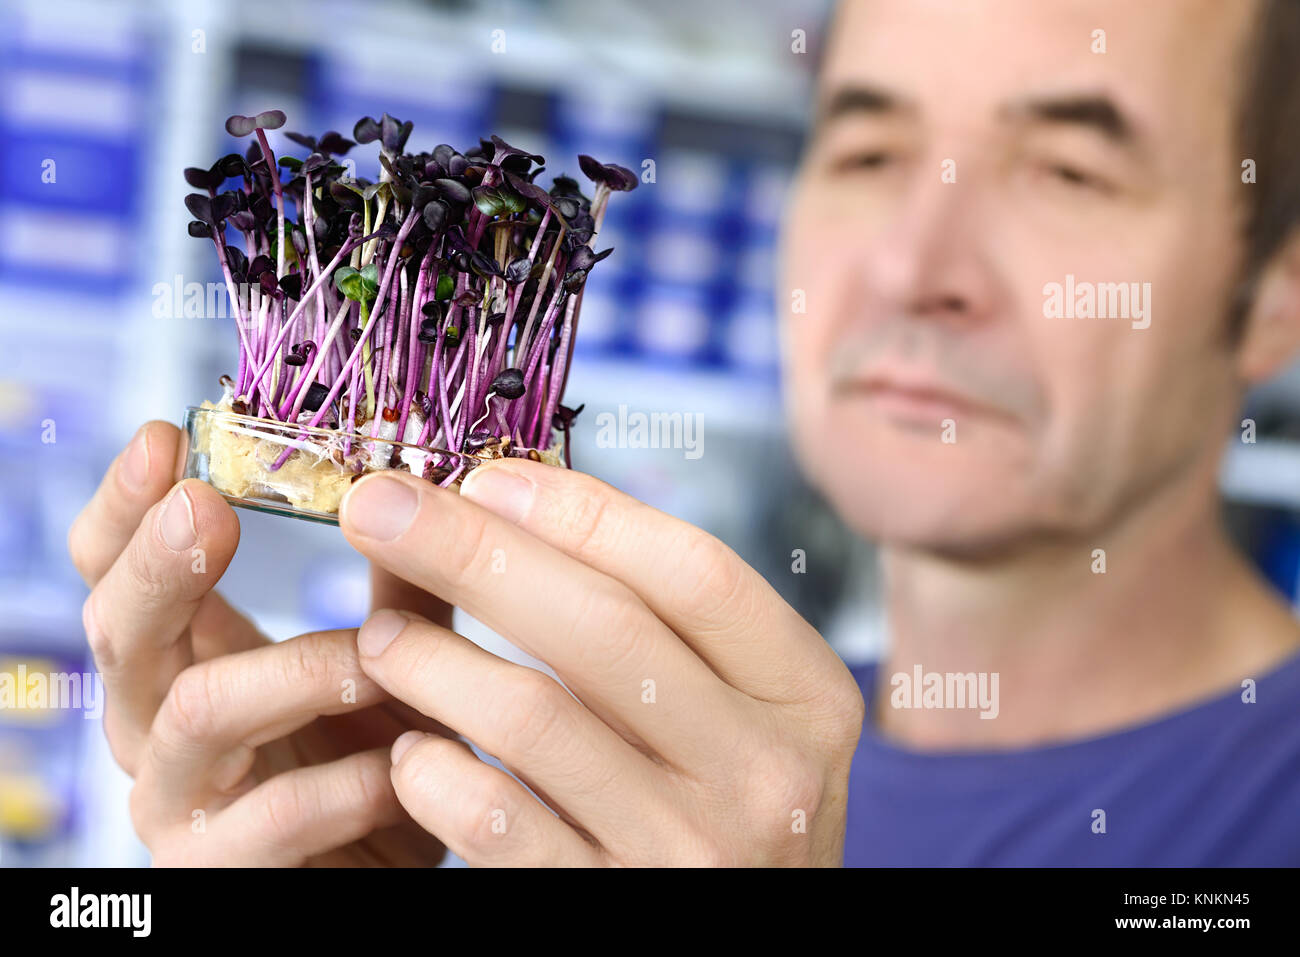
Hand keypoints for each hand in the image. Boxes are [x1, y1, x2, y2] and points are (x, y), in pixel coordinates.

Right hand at [68, 422, 446, 865]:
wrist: (384, 873)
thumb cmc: (372, 757)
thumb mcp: (385, 659)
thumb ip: (400, 588)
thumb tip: (424, 491)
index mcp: (186, 654)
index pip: (117, 568)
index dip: (125, 506)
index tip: (162, 437)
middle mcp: (158, 722)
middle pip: (119, 631)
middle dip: (160, 564)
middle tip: (204, 508)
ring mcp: (179, 799)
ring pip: (199, 712)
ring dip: (296, 670)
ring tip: (373, 655)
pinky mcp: (221, 869)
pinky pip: (273, 817)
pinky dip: (346, 782)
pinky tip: (399, 762)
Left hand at [338, 460, 865, 865]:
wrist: (751, 937)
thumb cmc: (730, 803)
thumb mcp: (744, 712)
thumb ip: (670, 628)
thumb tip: (520, 509)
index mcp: (805, 695)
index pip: (692, 571)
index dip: (581, 513)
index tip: (486, 476)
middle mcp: (764, 770)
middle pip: (604, 627)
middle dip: (474, 552)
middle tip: (383, 507)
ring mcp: (690, 847)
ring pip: (534, 718)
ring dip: (435, 660)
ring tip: (383, 636)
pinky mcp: (612, 906)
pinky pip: (498, 823)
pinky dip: (435, 774)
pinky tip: (411, 751)